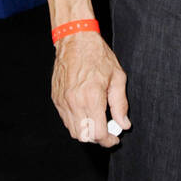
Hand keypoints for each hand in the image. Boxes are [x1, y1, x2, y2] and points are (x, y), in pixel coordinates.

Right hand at [51, 32, 129, 147]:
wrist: (75, 40)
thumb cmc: (97, 55)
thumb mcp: (117, 78)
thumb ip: (120, 104)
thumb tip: (123, 124)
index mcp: (92, 98)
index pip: (98, 134)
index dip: (108, 140)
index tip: (114, 138)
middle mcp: (74, 102)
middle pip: (84, 137)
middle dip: (97, 138)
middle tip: (108, 130)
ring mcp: (63, 101)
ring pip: (73, 131)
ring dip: (87, 132)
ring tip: (97, 121)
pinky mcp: (56, 98)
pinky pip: (65, 120)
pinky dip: (77, 122)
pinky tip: (86, 112)